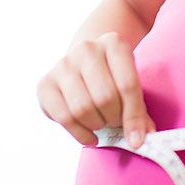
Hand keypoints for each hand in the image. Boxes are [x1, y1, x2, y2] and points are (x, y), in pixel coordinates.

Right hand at [36, 32, 155, 148]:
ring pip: (83, 108)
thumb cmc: (113, 77)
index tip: (137, 141)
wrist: (85, 62)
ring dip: (97, 125)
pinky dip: (80, 134)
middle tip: (116, 123)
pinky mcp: (46, 83)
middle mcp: (87, 49)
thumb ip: (139, 111)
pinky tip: (90, 136)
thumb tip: (139, 139)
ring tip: (102, 123)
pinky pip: (64, 117)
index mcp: (114, 44)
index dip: (134, 116)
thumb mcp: (130, 84)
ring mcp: (63, 64)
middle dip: (114, 119)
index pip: (127, 85)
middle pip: (104, 97)